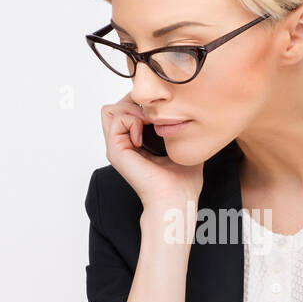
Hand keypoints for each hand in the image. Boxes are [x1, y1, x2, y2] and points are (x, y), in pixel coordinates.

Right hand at [100, 93, 202, 210]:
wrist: (176, 199)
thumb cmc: (183, 181)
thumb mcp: (185, 146)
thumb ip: (182, 130)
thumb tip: (191, 116)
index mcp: (138, 142)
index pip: (129, 109)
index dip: (143, 103)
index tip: (162, 111)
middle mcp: (124, 144)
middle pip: (117, 106)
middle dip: (135, 102)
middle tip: (154, 115)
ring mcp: (118, 147)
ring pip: (111, 110)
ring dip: (132, 109)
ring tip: (149, 122)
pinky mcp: (115, 151)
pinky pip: (116, 119)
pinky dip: (132, 120)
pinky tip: (144, 135)